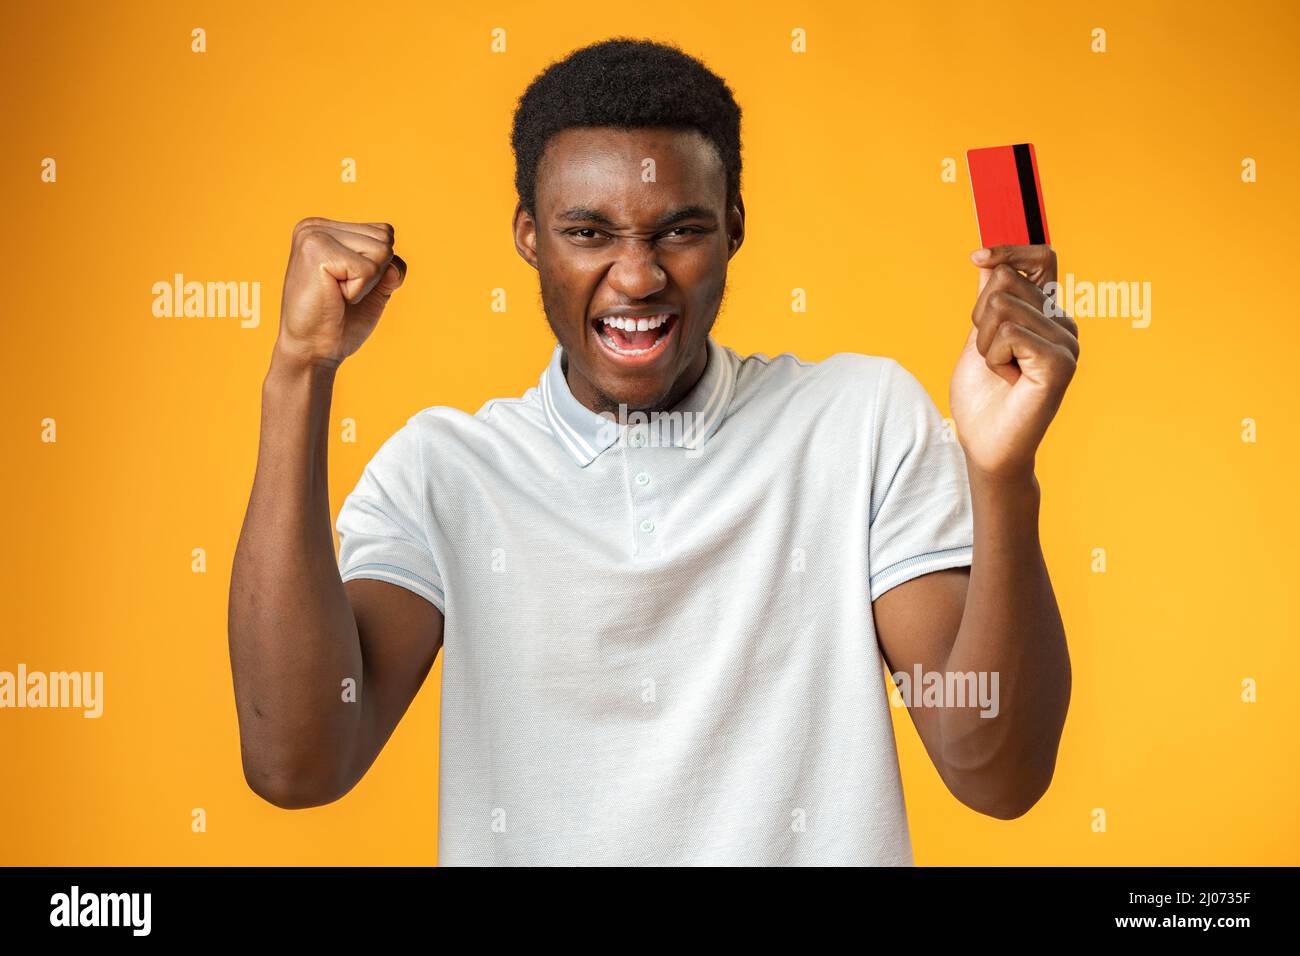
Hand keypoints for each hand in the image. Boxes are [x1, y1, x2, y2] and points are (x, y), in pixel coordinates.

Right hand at [275, 218, 406, 368]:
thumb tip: (394, 265)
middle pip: (385, 238)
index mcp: (326, 228)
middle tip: (343, 292)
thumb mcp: (375, 287)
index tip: (348, 284)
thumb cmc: (340, 322)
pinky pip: (368, 269)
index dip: (380, 267)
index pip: (383, 232)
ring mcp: (313, 235)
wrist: (313, 351)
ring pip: (381, 251)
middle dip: (375, 273)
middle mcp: (316, 226)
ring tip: (337, 294)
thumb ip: (390, 267)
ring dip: (367, 282)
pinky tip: (334, 297)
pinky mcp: (316, 251)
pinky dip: (359, 290)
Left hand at [949, 245, 1078, 479]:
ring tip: (1001, 371)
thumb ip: (989, 301)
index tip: (978, 257)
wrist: (987, 447)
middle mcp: (1064, 323)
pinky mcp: (1060, 362)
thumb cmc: (982, 399)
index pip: (1041, 259)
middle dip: (979, 317)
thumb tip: (988, 260)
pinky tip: (1009, 380)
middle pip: (1006, 280)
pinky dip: (994, 357)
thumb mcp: (979, 340)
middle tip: (992, 355)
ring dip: (985, 342)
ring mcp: (1067, 342)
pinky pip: (1009, 332)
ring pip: (1001, 306)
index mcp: (1047, 315)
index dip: (1010, 250)